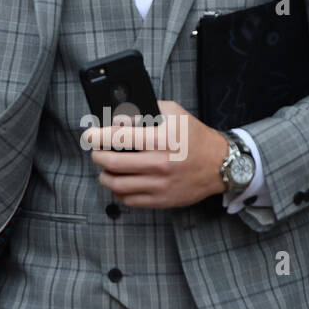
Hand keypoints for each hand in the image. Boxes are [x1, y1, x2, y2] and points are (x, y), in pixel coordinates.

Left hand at [81, 99, 229, 208]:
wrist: (219, 164)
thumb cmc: (194, 137)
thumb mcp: (174, 112)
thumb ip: (147, 108)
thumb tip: (119, 113)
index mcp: (162, 139)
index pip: (118, 137)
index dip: (96, 136)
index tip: (89, 135)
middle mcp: (159, 163)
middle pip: (111, 162)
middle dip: (96, 155)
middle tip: (95, 151)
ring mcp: (160, 184)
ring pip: (116, 185)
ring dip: (104, 176)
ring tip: (105, 168)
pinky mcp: (161, 200)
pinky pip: (129, 200)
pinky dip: (118, 192)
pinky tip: (120, 182)